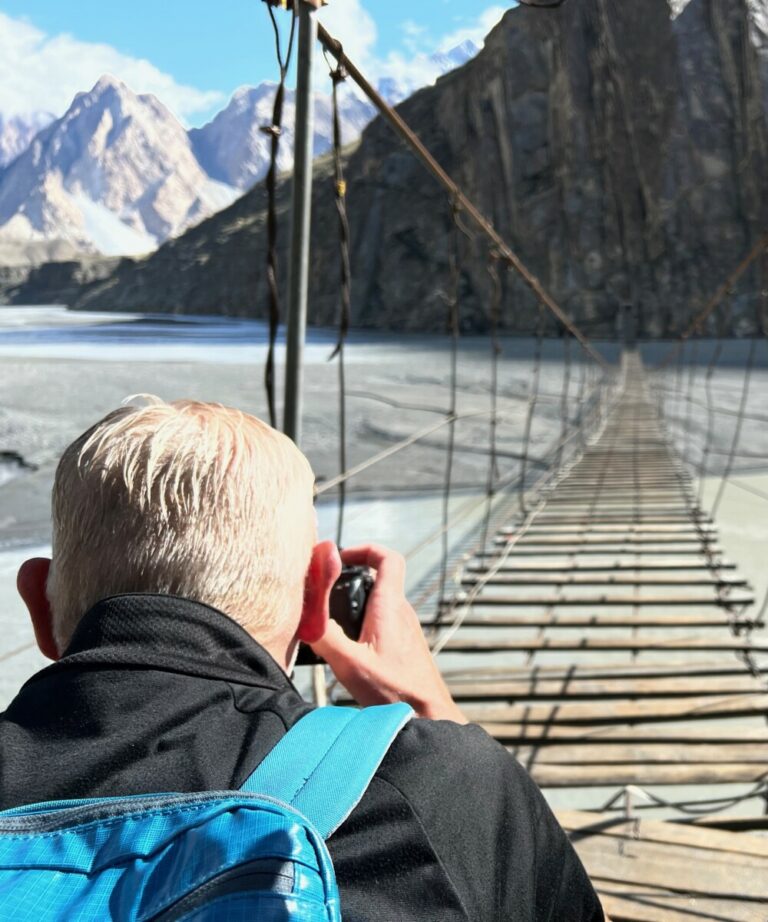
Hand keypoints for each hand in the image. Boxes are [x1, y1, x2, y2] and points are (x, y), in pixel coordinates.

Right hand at [310, 544, 466, 723]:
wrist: (430, 717)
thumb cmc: (398, 693)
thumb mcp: (351, 665)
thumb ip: (325, 638)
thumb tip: (303, 620)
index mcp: (390, 607)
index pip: (386, 558)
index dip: (363, 549)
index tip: (340, 558)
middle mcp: (401, 612)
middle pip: (378, 579)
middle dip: (350, 580)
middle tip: (326, 592)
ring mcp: (405, 629)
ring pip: (379, 603)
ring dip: (356, 605)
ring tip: (332, 624)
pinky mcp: (405, 647)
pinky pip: (383, 623)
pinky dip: (363, 625)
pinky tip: (348, 651)